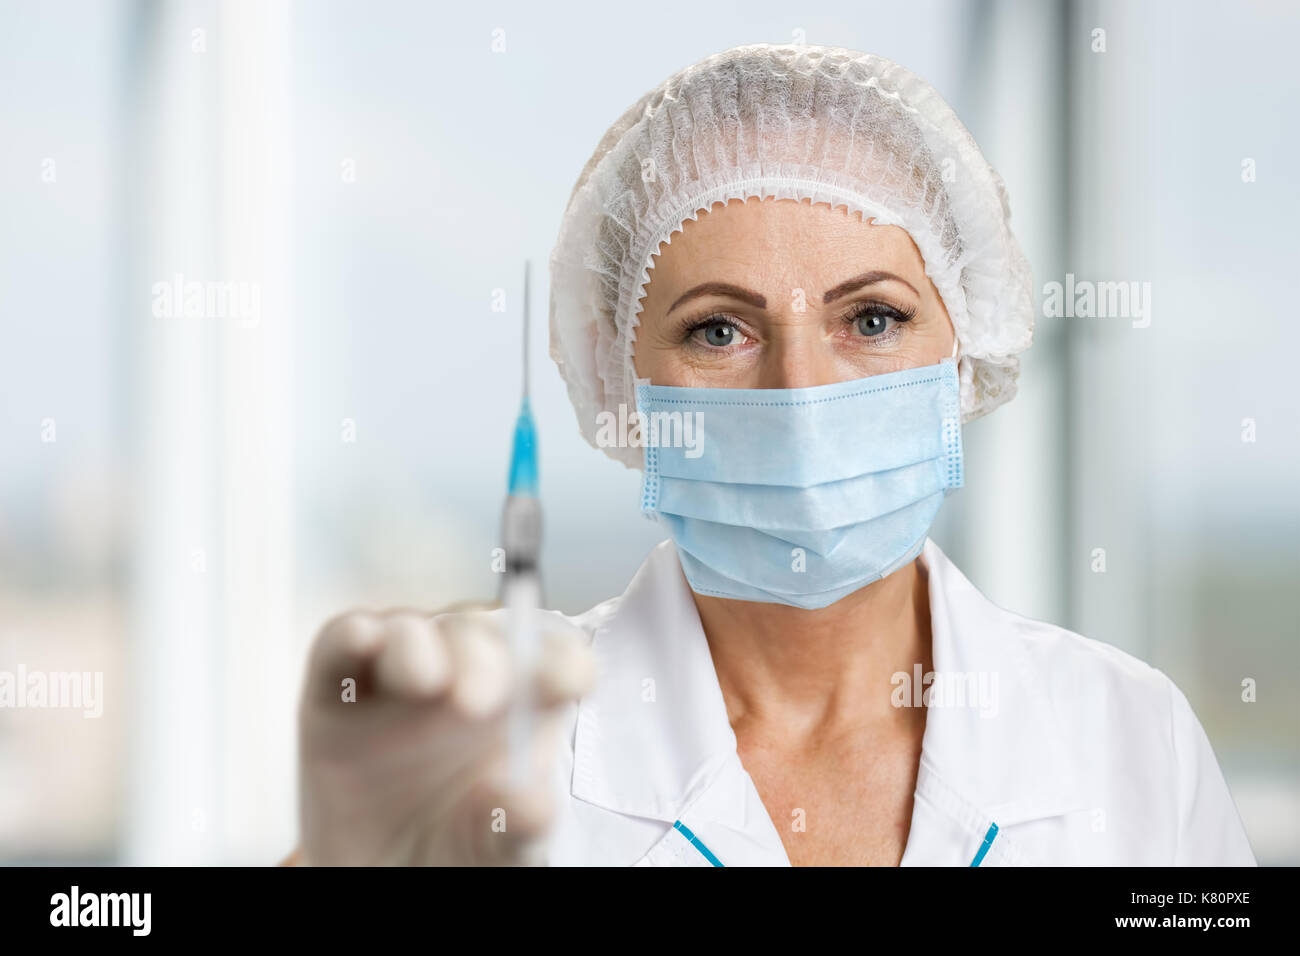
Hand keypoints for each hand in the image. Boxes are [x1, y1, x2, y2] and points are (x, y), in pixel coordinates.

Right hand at [296, 605, 594, 864]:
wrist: (381, 875)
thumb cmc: (456, 846)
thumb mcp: (496, 848)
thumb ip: (518, 828)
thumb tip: (532, 805)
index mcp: (521, 703)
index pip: (553, 660)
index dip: (561, 662)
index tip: (568, 683)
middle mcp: (463, 675)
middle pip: (479, 638)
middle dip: (482, 661)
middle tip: (477, 700)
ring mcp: (398, 677)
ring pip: (410, 632)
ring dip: (417, 645)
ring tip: (425, 680)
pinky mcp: (335, 689)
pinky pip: (341, 644)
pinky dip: (350, 636)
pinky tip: (363, 639)